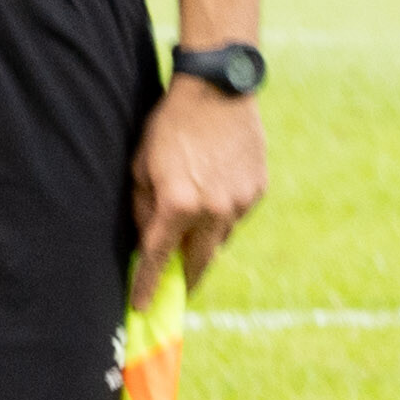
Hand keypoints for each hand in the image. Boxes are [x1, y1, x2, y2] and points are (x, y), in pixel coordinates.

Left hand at [132, 79, 262, 298]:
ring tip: (191, 234)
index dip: (148, 284)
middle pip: (199, 260)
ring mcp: (240, 202)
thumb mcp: (140, 166)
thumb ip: (143, 208)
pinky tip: (212, 199)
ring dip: (203, 242)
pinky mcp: (258, 190)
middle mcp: (214, 210)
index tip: (141, 307)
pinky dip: (221, 217)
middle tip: (176, 290)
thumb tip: (147, 239)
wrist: (217, 92)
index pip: (159, 257)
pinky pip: (235, 216)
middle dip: (186, 278)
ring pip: (219, 238)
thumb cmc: (169, 126)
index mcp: (178, 205)